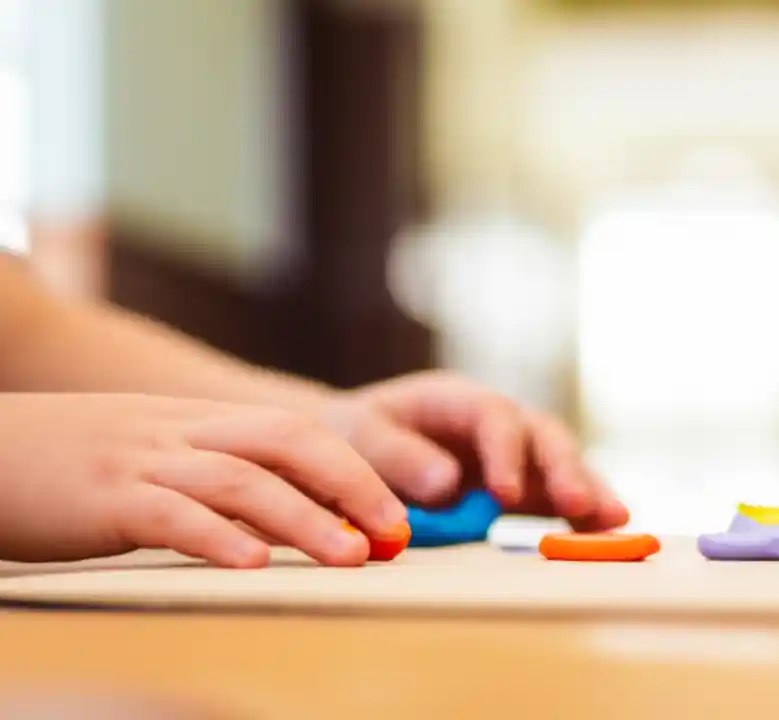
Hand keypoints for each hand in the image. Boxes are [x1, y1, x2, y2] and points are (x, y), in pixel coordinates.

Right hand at [0, 393, 405, 566]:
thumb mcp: (152, 457)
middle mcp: (181, 433)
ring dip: (303, 518)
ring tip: (350, 556)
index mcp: (199, 423)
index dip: (354, 470)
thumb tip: (282, 520)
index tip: (395, 514)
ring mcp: (142, 461)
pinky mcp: (102, 497)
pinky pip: (169, 514)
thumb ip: (214, 479)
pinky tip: (253, 565)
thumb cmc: (68, 464)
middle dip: (352, 486)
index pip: (295, 432)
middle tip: (396, 533)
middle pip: (287, 442)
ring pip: (239, 479)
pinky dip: (216, 538)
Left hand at [320, 372, 628, 530]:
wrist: (347, 449)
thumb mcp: (357, 436)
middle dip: (563, 468)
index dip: (505, 452)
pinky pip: (557, 495)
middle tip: (578, 504)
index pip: (493, 415)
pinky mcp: (521, 485)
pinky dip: (581, 512)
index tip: (505, 494)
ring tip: (614, 520)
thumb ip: (395, 455)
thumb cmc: (346, 437)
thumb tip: (447, 485)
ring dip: (587, 489)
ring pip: (561, 463)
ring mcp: (513, 453)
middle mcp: (495, 421)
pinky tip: (605, 533)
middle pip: (542, 434)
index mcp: (456, 399)